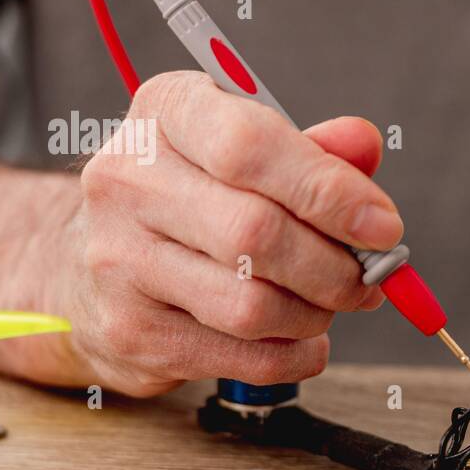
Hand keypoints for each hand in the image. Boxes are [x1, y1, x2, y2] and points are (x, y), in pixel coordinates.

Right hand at [57, 71, 398, 396]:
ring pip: (251, 305)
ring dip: (315, 314)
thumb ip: (311, 149)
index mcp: (165, 113)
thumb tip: (364, 144)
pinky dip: (294, 355)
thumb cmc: (192, 199)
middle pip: (257, 234)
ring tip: (328, 303)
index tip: (384, 226)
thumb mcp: (246, 151)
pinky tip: (303, 338)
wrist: (85, 265)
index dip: (329, 191)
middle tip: (369, 277)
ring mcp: (118, 260)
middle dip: (334, 266)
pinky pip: (242, 357)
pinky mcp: (129, 330)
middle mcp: (126, 180)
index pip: (251, 147)